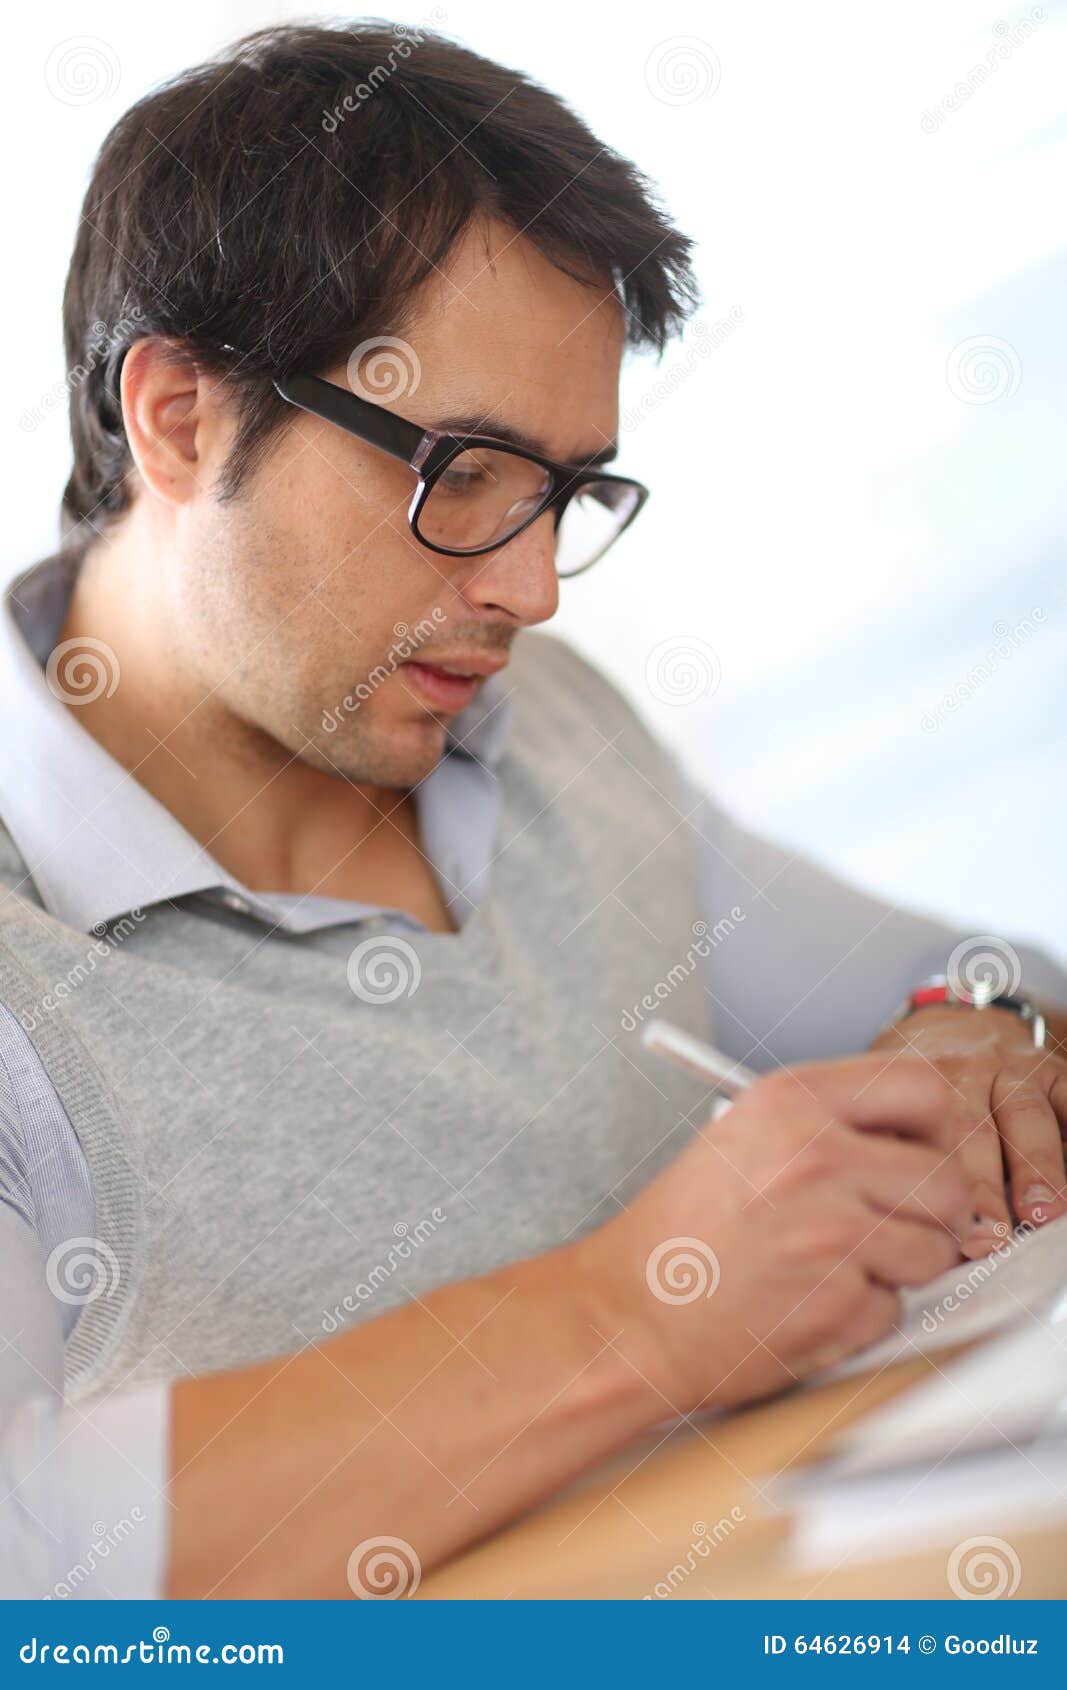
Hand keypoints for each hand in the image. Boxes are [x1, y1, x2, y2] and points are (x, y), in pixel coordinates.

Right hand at [583, 1056, 970, 1413]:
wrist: (632, 1311)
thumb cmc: (686, 1229)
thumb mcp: (743, 1135)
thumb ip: (830, 1122)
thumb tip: (922, 1139)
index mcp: (790, 1100)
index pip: (922, 1088)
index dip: (934, 1128)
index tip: (921, 1154)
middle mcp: (815, 1156)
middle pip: (947, 1178)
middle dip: (934, 1213)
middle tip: (897, 1226)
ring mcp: (832, 1231)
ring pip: (935, 1248)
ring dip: (901, 1268)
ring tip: (839, 1265)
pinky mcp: (839, 1302)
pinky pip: (896, 1307)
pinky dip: (864, 1314)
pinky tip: (811, 1301)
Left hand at [870, 1005, 1066, 1256]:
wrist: (958, 1019)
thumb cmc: (914, 1087)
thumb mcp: (886, 1103)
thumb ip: (888, 1151)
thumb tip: (894, 1228)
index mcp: (909, 1088)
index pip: (916, 1138)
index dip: (927, 1188)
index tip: (939, 1237)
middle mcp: (961, 1073)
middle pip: (971, 1130)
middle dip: (983, 1189)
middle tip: (990, 1240)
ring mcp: (1012, 1070)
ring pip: (1026, 1116)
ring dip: (1036, 1167)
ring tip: (1041, 1213)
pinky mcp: (1054, 1070)